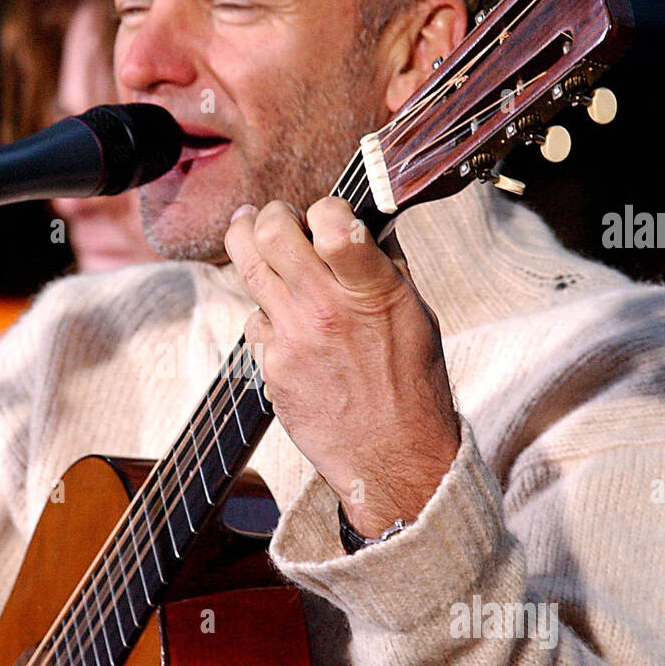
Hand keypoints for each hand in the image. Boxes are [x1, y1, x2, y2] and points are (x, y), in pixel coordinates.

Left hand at [223, 196, 459, 535]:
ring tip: (249, 231)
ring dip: (247, 243)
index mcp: (373, 290)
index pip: (331, 219)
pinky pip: (255, 321)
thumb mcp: (417, 315)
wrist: (393, 458)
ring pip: (247, 268)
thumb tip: (361, 223)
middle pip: (271, 233)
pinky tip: (284, 319)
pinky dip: (266, 313)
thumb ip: (383, 266)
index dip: (323, 207)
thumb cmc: (413, 386)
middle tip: (276, 217)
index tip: (325, 215)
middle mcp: (326, 309)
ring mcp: (292, 338)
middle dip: (271, 215)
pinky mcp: (271, 366)